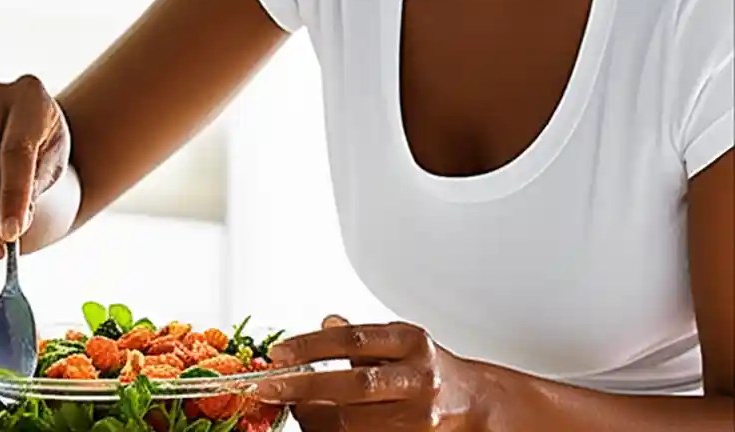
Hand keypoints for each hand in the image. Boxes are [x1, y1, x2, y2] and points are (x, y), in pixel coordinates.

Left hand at [256, 316, 489, 430]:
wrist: (474, 403)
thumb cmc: (429, 368)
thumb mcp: (399, 340)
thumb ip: (360, 335)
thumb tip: (325, 321)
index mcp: (411, 342)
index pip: (352, 339)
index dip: (311, 346)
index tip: (278, 354)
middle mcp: (419, 378)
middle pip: (353, 385)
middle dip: (303, 388)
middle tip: (267, 388)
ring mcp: (419, 416)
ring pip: (355, 422)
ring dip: (315, 419)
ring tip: (292, 409)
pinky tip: (317, 425)